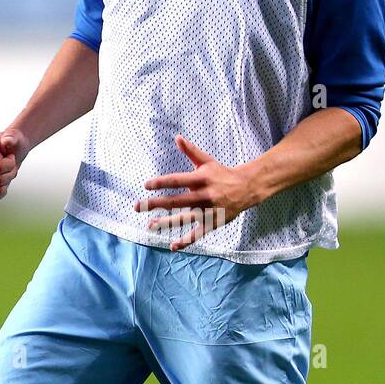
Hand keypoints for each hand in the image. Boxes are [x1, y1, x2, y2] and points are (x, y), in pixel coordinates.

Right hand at [0, 128, 27, 203]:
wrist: (12, 151)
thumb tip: (7, 140)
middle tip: (9, 164)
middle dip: (10, 173)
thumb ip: (12, 137)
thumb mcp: (16, 137)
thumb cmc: (14, 143)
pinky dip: (2, 192)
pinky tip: (2, 181)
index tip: (10, 156)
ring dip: (7, 181)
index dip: (10, 163)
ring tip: (5, 171)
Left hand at [134, 135, 256, 249]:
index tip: (146, 185)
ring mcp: (209, 211)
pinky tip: (172, 246)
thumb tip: (177, 137)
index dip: (161, 182)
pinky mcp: (213, 223)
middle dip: (156, 204)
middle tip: (138, 206)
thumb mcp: (207, 161)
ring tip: (150, 225)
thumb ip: (191, 151)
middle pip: (177, 200)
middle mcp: (204, 195)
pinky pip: (198, 234)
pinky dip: (185, 241)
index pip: (177, 180)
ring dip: (166, 223)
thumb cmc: (221, 173)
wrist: (246, 188)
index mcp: (201, 179)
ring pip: (185, 218)